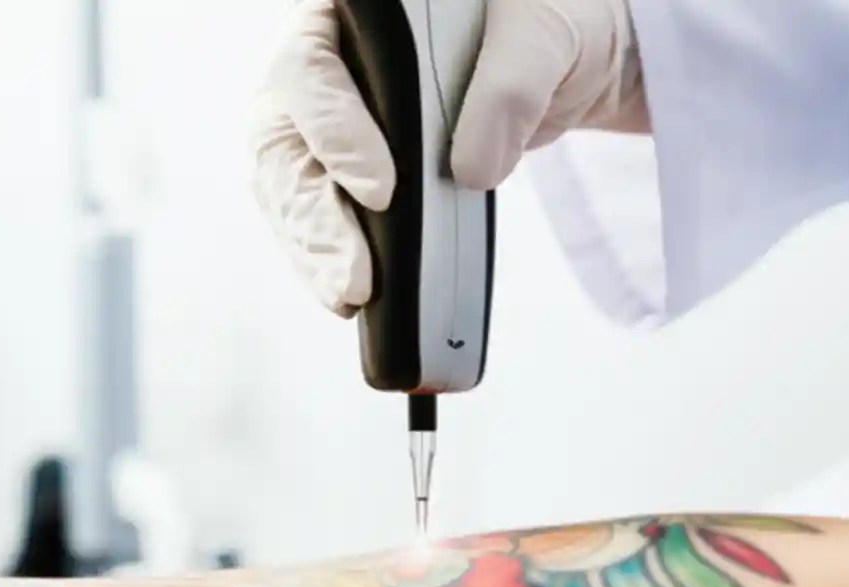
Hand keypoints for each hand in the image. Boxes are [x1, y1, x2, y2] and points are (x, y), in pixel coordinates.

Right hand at [252, 0, 646, 316]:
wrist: (563, 65)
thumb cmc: (545, 27)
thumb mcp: (541, 37)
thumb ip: (509, 89)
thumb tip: (472, 170)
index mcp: (352, 14)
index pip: (310, 70)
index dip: (333, 132)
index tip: (381, 190)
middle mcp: (325, 65)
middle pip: (285, 144)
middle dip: (314, 218)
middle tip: (354, 277)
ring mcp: (330, 122)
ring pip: (291, 189)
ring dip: (315, 249)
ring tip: (350, 296)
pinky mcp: (347, 172)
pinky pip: (317, 216)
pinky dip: (330, 257)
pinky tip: (352, 294)